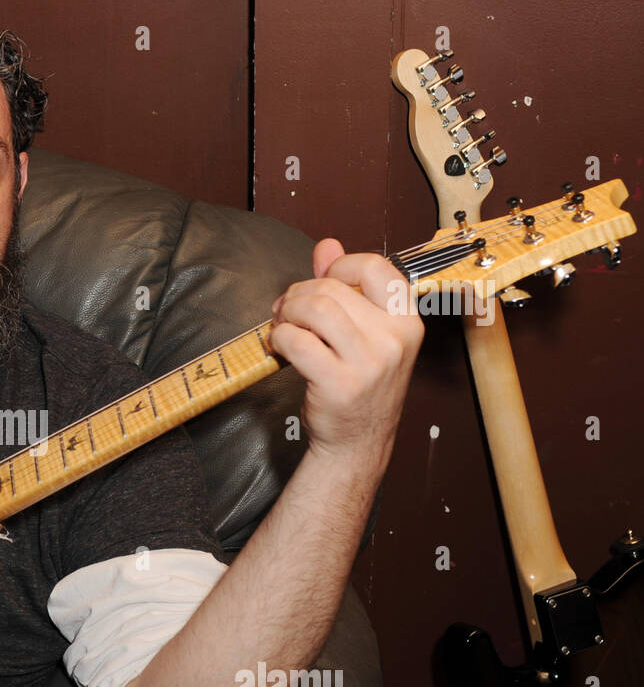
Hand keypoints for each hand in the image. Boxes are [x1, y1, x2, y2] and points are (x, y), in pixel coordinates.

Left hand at [269, 238, 423, 467]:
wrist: (357, 441)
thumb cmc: (359, 384)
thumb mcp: (363, 334)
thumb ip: (345, 288)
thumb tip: (326, 244)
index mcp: (406, 320)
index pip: (375, 267)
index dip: (339, 265)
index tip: (321, 281)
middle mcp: (394, 339)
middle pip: (333, 288)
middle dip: (299, 294)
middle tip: (285, 309)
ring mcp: (369, 363)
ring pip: (315, 309)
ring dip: (287, 312)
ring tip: (282, 325)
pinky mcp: (339, 383)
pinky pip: (297, 341)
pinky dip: (279, 338)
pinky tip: (279, 346)